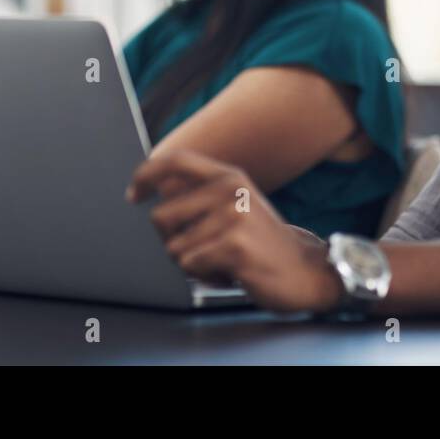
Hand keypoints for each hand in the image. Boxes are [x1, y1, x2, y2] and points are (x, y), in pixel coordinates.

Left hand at [128, 150, 341, 313]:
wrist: (307, 271)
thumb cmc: (262, 242)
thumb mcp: (236, 205)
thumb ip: (201, 193)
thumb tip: (153, 190)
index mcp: (229, 176)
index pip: (175, 161)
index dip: (146, 175)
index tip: (133, 195)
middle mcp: (230, 190)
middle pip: (161, 216)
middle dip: (171, 241)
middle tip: (201, 248)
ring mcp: (233, 217)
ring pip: (174, 248)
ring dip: (192, 263)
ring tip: (222, 260)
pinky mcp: (234, 246)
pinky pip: (190, 266)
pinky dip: (204, 277)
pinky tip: (229, 273)